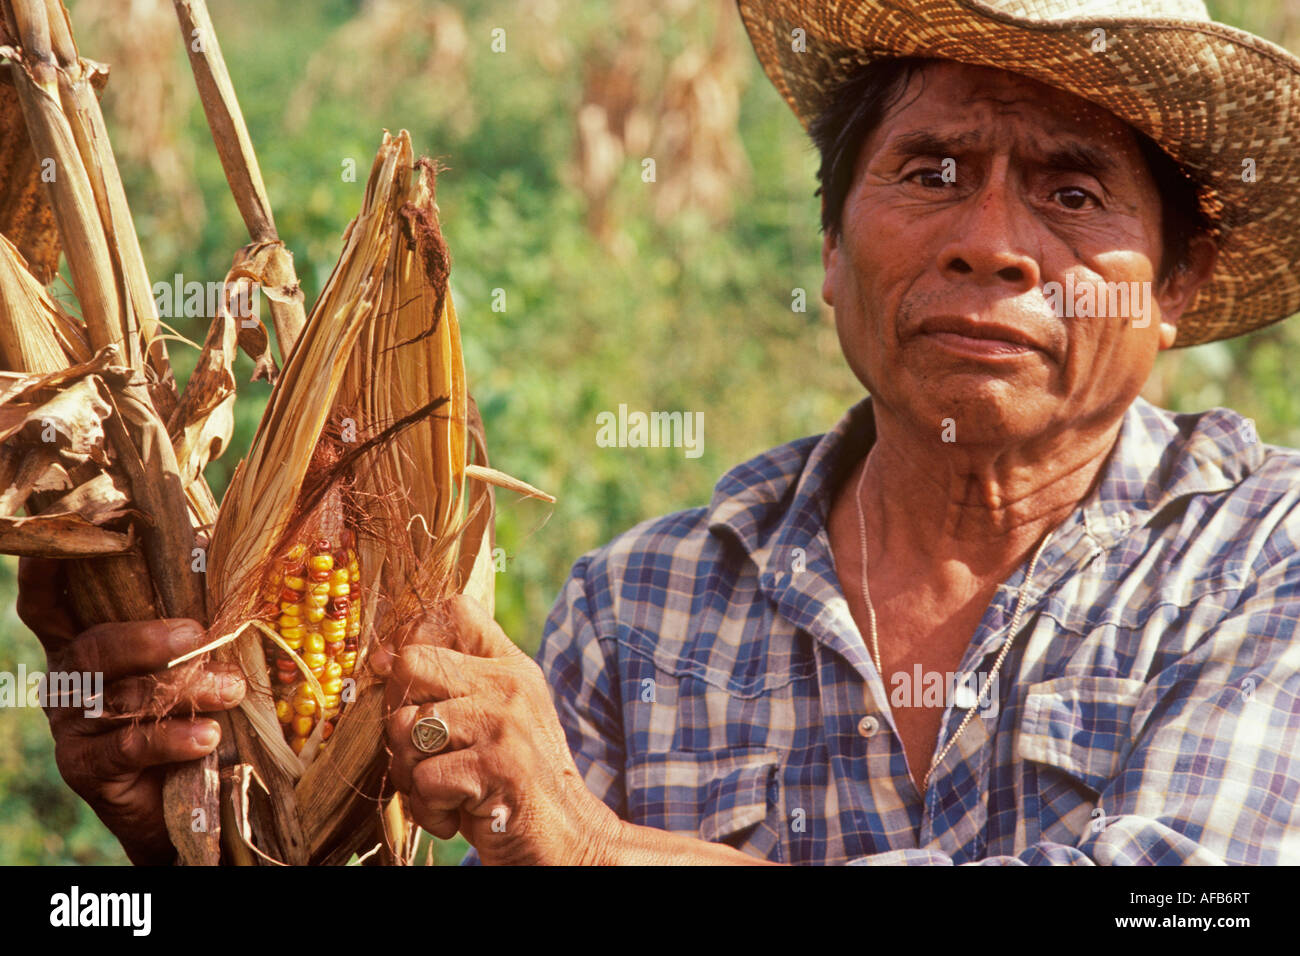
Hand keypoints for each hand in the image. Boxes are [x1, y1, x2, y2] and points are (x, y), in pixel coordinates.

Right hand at [16, 557, 245, 865]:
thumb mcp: (189, 656)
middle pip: (94, 646)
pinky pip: (129, 745)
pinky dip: (173, 739)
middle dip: (149, 639)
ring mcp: (70, 723)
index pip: (51, 599)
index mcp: (83, 638)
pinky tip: (208, 736)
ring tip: (232, 690)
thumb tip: (214, 540)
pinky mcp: (85, 766)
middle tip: (198, 636)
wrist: (181, 798)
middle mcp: (67, 676)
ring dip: (186, 689)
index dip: (54, 566)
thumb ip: (188, 611)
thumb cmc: (188, 708)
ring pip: (123, 695)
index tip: (89, 525)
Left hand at [379, 595, 622, 864]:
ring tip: (444, 790)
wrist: (568, 837)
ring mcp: (505, 723)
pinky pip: (422, 779)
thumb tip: (382, 658)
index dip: (412, 638)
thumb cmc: (515, 782)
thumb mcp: (497, 719)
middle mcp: (510, 685)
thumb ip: (456, 685)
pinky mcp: (498, 766)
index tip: (407, 684)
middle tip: (423, 751)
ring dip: (410, 774)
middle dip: (398, 716)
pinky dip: (429, 810)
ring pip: (405, 728)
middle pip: (411, 664)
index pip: (455, 610)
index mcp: (511, 667)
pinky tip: (458, 815)